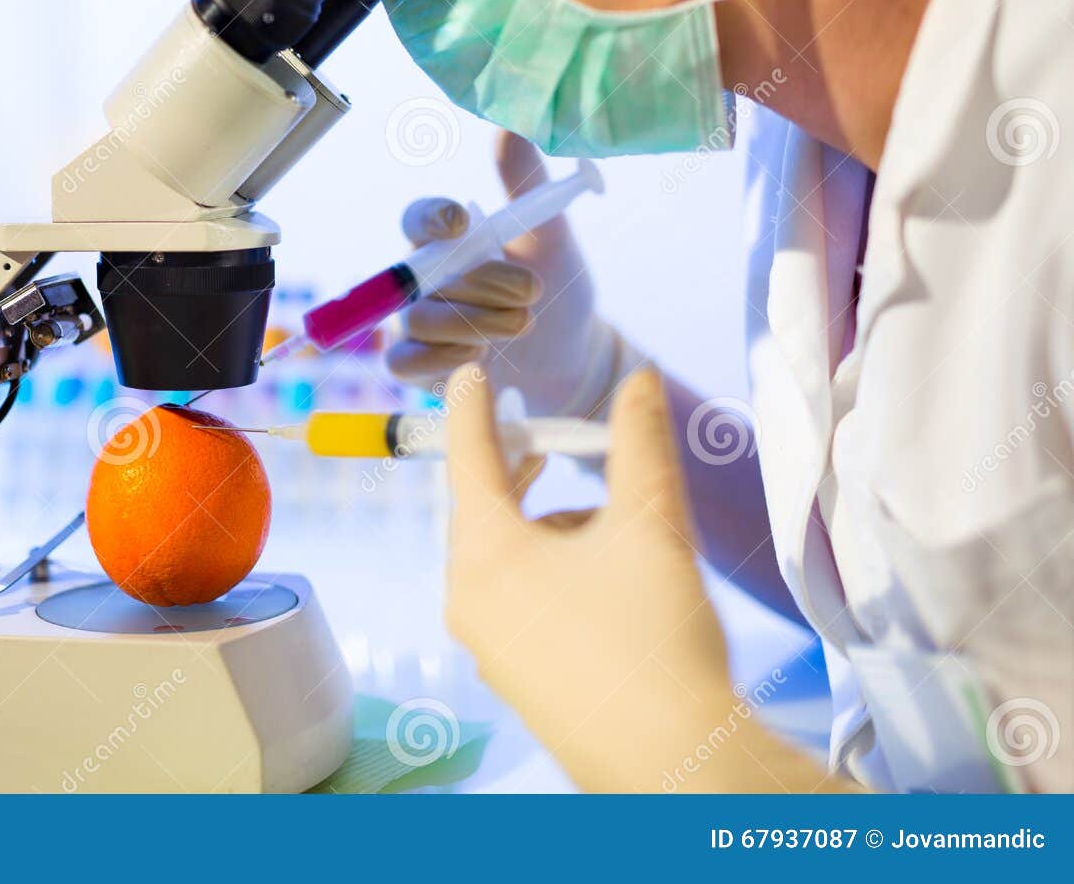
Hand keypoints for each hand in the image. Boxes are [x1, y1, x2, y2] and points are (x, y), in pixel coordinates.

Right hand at [387, 133, 625, 417]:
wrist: (571, 349)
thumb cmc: (555, 285)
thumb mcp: (550, 235)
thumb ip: (526, 184)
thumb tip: (510, 126)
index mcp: (448, 239)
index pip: (418, 220)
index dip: (432, 218)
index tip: (461, 223)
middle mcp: (424, 277)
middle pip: (423, 275)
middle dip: (481, 282)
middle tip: (532, 290)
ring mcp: (418, 321)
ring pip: (419, 319)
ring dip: (475, 321)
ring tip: (523, 322)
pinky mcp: (420, 365)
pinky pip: (405, 361)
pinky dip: (441, 357)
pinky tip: (482, 353)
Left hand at [442, 364, 856, 792]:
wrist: (671, 762)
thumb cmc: (653, 637)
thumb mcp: (651, 524)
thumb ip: (639, 441)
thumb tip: (640, 378)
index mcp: (483, 554)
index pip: (470, 460)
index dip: (474, 411)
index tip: (469, 376)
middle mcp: (467, 600)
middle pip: (485, 512)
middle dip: (521, 475)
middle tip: (548, 445)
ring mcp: (485, 646)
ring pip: (508, 559)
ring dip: (550, 531)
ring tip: (615, 538)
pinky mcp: (513, 679)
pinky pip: (518, 603)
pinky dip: (551, 575)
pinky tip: (610, 589)